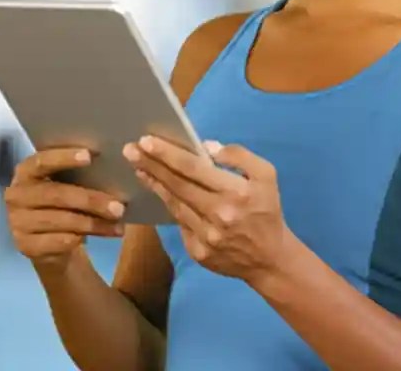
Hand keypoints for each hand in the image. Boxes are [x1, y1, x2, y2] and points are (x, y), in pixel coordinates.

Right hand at [4, 148, 127, 271]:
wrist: (49, 241)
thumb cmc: (62, 202)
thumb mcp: (67, 184)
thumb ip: (79, 173)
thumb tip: (114, 166)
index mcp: (25, 172)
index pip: (41, 161)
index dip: (64, 158)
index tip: (90, 156)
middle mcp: (15, 195)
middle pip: (56, 195)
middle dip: (91, 200)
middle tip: (119, 207)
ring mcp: (17, 223)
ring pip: (62, 221)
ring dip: (94, 224)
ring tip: (118, 226)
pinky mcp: (25, 246)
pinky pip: (59, 241)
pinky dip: (83, 238)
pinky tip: (103, 236)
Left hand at [124, 134, 291, 284]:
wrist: (270, 259)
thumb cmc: (266, 211)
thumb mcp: (267, 176)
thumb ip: (240, 157)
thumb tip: (207, 148)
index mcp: (236, 192)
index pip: (194, 168)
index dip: (168, 154)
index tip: (147, 141)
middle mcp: (219, 214)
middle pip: (178, 185)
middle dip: (152, 165)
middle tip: (130, 150)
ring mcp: (206, 236)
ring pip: (174, 204)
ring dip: (155, 184)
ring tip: (139, 168)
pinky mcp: (198, 252)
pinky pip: (180, 224)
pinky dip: (169, 206)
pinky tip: (159, 192)